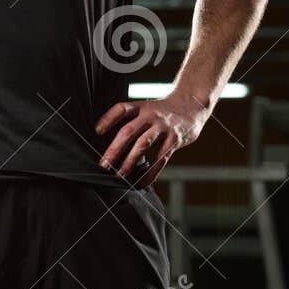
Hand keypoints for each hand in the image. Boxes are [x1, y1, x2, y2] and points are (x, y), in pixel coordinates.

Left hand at [94, 90, 211, 187]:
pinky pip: (161, 158)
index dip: (108, 119)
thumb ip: (131, 121)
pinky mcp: (174, 139)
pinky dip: (151, 172)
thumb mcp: (146, 108)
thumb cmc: (162, 112)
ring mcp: (163, 127)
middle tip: (103, 165)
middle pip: (128, 131)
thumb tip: (107, 143)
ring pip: (143, 144)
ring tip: (119, 175)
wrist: (192, 105)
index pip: (121, 109)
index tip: (97, 131)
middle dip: (114, 150)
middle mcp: (150, 115)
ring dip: (129, 161)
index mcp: (140, 107)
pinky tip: (142, 183)